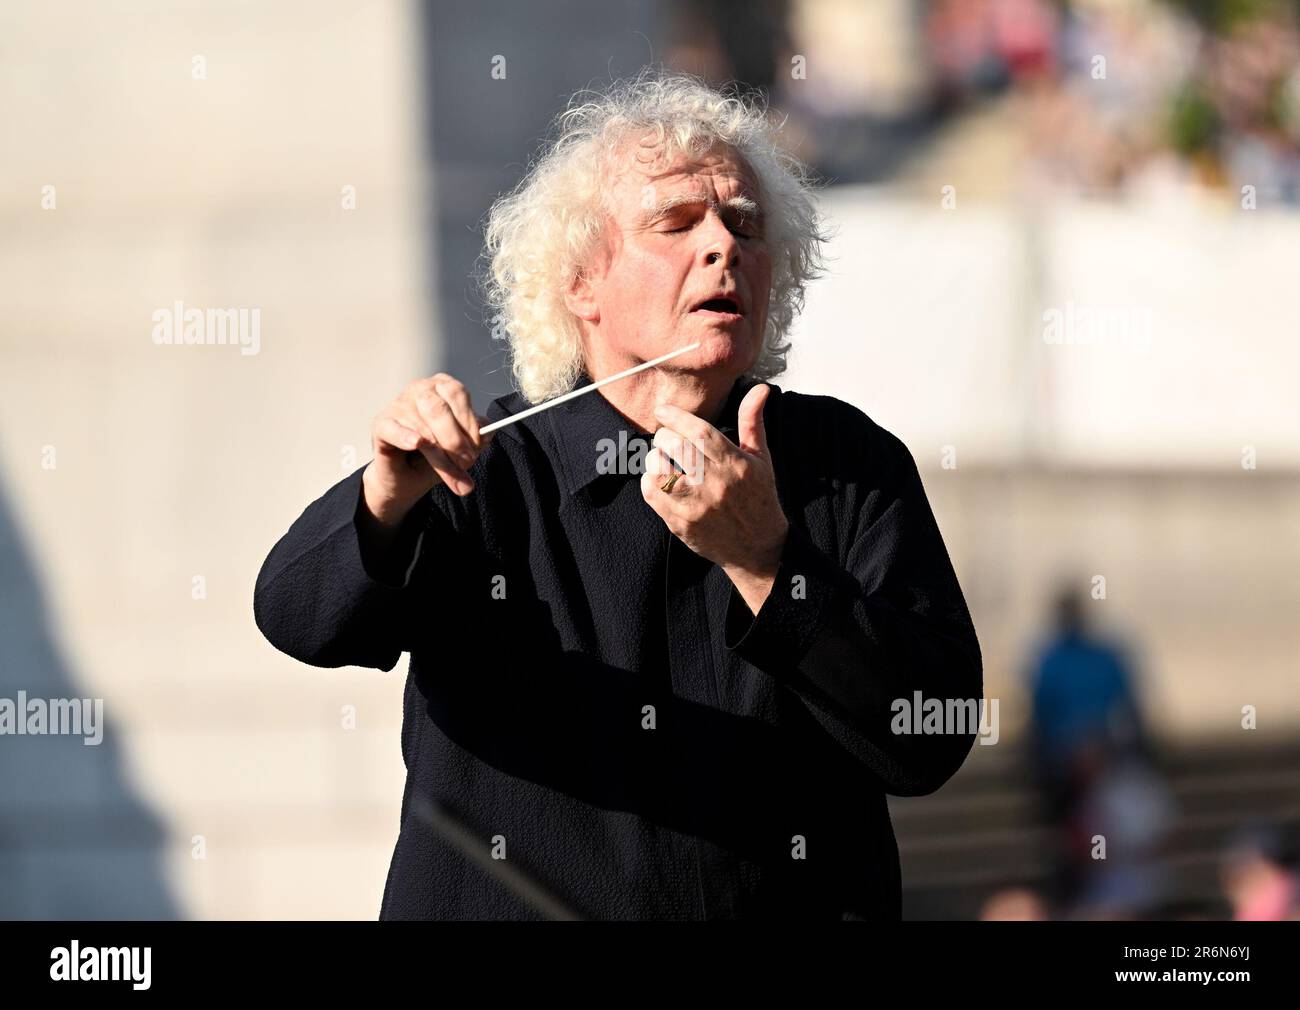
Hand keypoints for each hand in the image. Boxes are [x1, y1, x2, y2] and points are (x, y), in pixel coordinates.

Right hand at [363, 372, 493, 528]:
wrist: (406, 479)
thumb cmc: (434, 456)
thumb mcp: (461, 449)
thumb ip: (475, 439)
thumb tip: (489, 432)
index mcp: (442, 387)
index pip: (457, 394)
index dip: (469, 422)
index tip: (476, 446)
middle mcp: (419, 390)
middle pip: (439, 409)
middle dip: (455, 441)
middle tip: (466, 463)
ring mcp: (398, 405)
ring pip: (422, 427)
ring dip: (439, 455)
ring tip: (451, 476)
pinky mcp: (381, 424)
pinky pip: (394, 429)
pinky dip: (406, 436)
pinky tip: (416, 443)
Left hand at [641, 383, 788, 589]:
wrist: (758, 548)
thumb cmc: (759, 498)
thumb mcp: (761, 458)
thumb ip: (752, 421)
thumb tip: (760, 389)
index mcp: (735, 464)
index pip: (699, 432)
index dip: (676, 416)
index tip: (663, 410)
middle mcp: (715, 484)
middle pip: (675, 447)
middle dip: (664, 436)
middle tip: (667, 437)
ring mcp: (695, 506)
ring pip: (658, 469)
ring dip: (655, 457)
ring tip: (664, 457)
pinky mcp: (680, 523)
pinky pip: (651, 493)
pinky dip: (650, 480)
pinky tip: (661, 478)